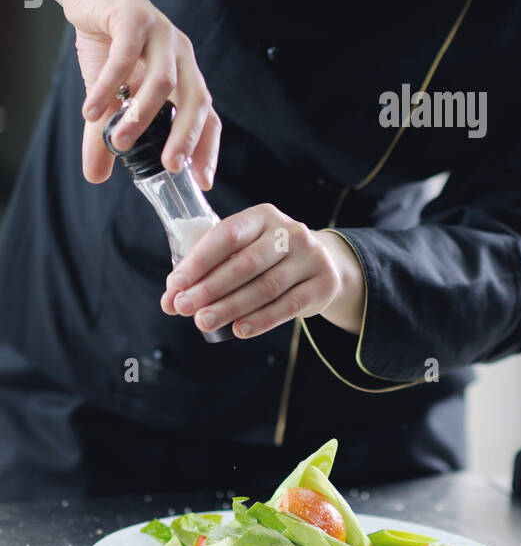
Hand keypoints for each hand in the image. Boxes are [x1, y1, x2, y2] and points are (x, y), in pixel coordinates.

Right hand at [61, 0, 220, 188]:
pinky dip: (109, 86)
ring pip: (162, 81)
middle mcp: (180, 54)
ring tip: (118, 143)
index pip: (207, 115)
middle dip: (186, 136)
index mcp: (184, 74)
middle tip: (170, 167)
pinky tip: (91, 109)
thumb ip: (102, 135)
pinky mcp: (134, 17)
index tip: (202, 181)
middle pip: (197, 99)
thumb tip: (95, 177)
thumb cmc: (106, 42)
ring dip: (141, 116)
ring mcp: (161, 34)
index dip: (207, 147)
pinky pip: (125, 58)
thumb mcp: (106, 96)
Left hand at [160, 203, 364, 336]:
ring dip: (231, 307)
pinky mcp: (324, 283)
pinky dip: (262, 319)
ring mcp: (310, 256)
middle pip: (246, 263)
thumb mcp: (242, 252)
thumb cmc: (269, 259)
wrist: (322, 265)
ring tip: (204, 322)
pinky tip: (239, 329)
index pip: (228, 234)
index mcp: (262, 216)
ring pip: (266, 286)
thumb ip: (207, 272)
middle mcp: (290, 232)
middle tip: (185, 308)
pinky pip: (288, 305)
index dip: (200, 260)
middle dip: (211, 288)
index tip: (176, 284)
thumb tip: (170, 300)